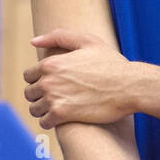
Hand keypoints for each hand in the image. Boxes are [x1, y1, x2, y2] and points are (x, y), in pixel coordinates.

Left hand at [23, 29, 139, 127]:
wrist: (130, 86)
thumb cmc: (111, 63)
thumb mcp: (87, 41)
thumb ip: (58, 37)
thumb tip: (33, 42)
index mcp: (51, 63)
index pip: (28, 76)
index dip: (38, 80)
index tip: (49, 85)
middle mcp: (48, 80)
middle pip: (29, 93)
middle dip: (39, 96)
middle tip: (54, 99)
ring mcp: (54, 98)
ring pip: (35, 109)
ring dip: (43, 111)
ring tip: (55, 110)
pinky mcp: (62, 115)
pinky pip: (44, 122)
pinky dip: (50, 122)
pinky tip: (60, 119)